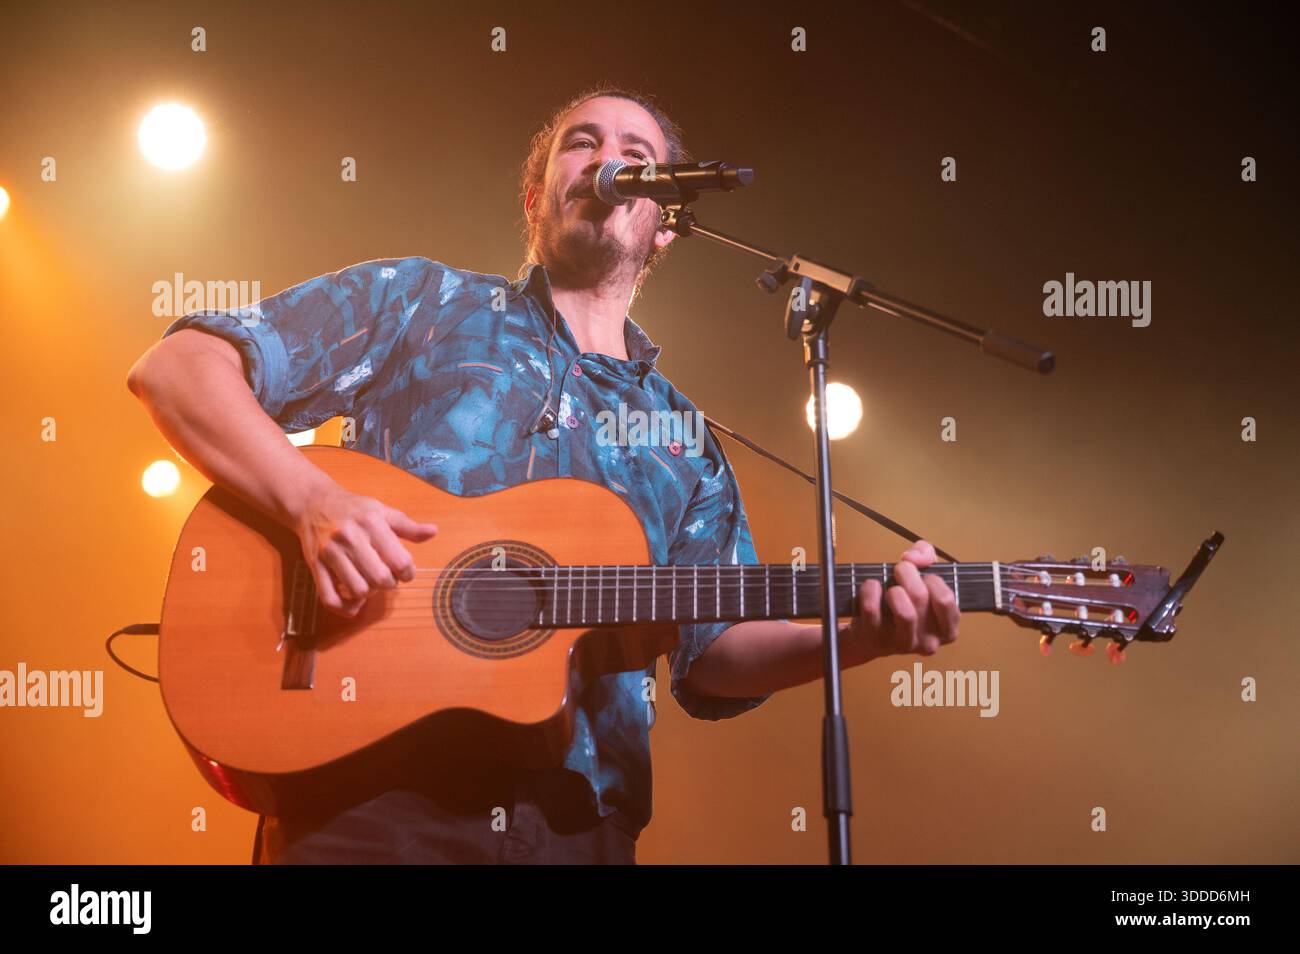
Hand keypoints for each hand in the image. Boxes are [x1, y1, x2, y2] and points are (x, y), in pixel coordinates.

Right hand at [293, 484, 438, 616]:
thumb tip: (434, 532)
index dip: (408, 572)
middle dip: (390, 584)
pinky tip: (354, 601)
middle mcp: (350, 538)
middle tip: (387, 578)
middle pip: (380, 579)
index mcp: (371, 523)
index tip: (405, 571)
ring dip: (369, 594)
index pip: (399, 561)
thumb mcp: (383, 511)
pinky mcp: (315, 566)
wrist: (313, 503)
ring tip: (370, 584)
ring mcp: (330, 553)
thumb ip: (408, 526)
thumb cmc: (354, 509)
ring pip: (358, 590)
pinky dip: (346, 608)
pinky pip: (330, 599)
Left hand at [844, 540, 958, 662]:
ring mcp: (902, 644)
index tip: (923, 576)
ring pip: (904, 613)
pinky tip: (872, 589)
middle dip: (906, 573)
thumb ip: (925, 555)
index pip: (946, 599)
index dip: (932, 579)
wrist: (869, 631)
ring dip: (893, 589)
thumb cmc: (902, 601)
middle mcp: (928, 642)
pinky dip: (870, 589)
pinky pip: (872, 609)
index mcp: (946, 630)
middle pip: (920, 597)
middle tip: (900, 570)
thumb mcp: (921, 575)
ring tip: (890, 588)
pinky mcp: (876, 640)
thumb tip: (914, 558)